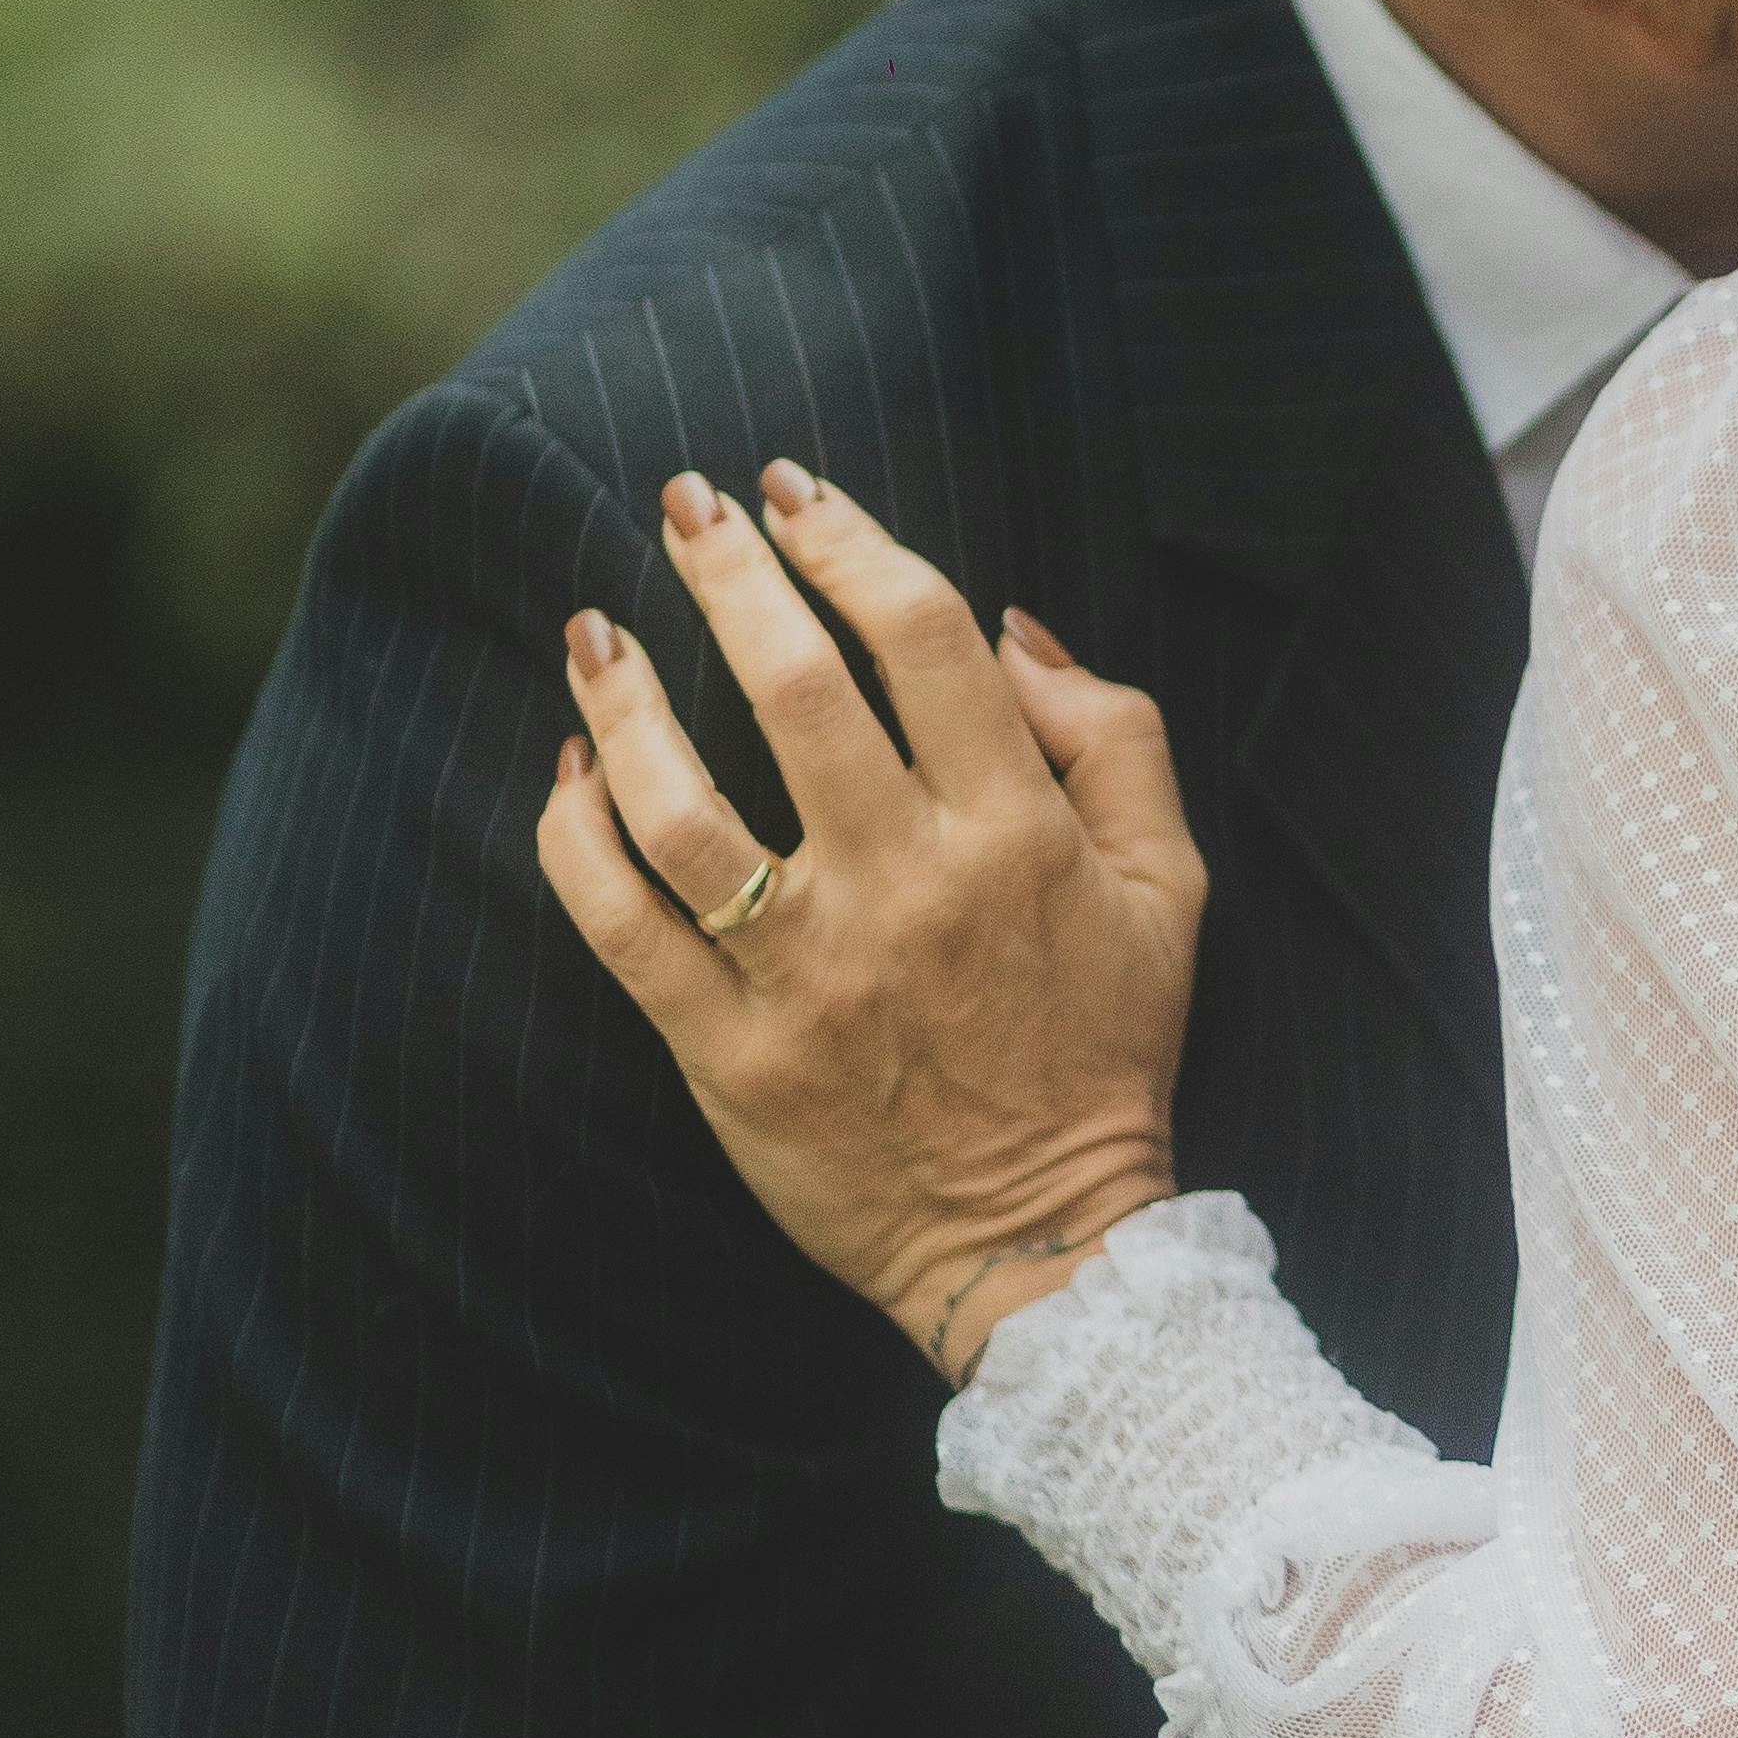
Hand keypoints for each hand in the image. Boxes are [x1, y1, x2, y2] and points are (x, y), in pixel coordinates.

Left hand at [538, 467, 1202, 1381]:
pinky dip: (577, 834)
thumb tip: (1010, 626)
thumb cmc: (1104, 1048)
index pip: (922, 640)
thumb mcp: (1166, 883)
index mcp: (1015, 834)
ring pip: (682, 806)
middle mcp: (908, 889)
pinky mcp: (730, 1055)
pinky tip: (571, 769)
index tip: (793, 492)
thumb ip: (1112, 734)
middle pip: (795, 691)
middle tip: (684, 506)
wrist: (1041, 1245)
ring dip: (622, 699)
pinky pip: (622, 926)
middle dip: (727, 575)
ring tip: (593, 628)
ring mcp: (809, 975)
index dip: (850, 541)